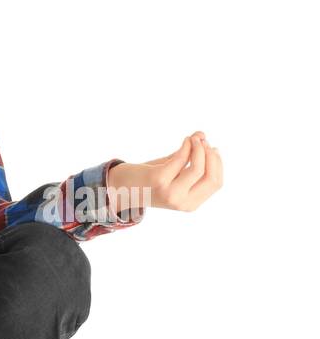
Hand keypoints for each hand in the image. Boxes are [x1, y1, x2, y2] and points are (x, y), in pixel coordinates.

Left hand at [108, 131, 222, 215]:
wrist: (122, 186)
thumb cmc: (149, 178)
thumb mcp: (173, 169)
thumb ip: (189, 155)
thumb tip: (202, 134)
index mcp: (191, 203)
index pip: (216, 183)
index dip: (218, 163)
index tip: (212, 148)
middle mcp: (182, 202)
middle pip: (211, 178)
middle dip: (211, 156)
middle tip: (204, 142)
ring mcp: (171, 193)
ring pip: (198, 168)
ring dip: (199, 149)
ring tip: (194, 138)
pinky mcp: (159, 180)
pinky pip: (180, 160)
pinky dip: (186, 146)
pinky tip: (186, 139)